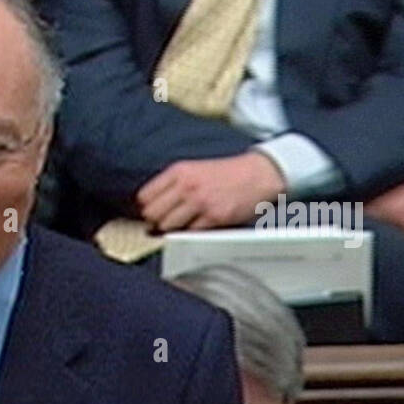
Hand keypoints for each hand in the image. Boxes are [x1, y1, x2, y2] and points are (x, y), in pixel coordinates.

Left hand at [137, 152, 285, 232]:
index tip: (151, 214)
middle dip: (155, 221)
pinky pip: (189, 234)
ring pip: (166, 226)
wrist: (259, 174)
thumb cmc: (225, 174)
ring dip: (171, 230)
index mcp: (178, 171)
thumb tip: (147, 210)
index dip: (145, 208)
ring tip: (182, 225)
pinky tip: (197, 227)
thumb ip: (170, 186)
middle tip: (165, 222)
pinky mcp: (214, 217)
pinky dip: (190, 235)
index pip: (143, 197)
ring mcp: (200, 202)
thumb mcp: (194, 169)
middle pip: (151, 214)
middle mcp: (186, 185)